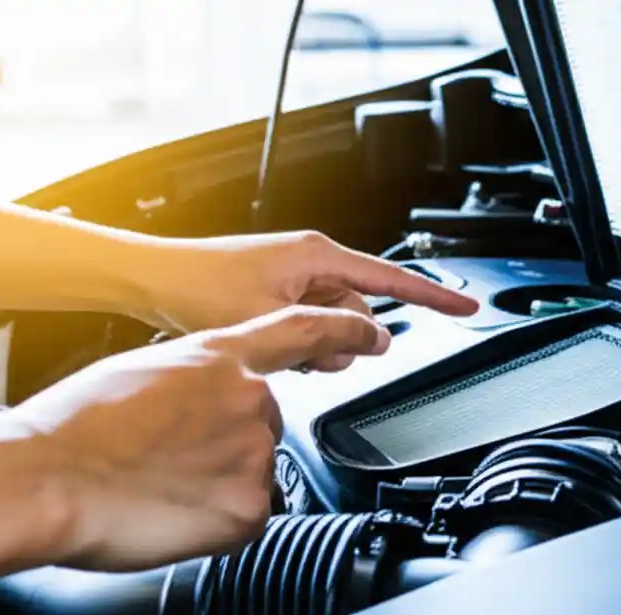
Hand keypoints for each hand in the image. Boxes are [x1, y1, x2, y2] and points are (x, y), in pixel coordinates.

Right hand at [7, 305, 388, 570]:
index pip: (301, 332)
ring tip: (159, 486)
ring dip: (217, 484)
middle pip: (263, 426)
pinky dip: (214, 522)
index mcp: (218, 356)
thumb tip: (200, 409)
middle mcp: (249, 398)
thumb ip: (193, 385)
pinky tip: (172, 512)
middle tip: (169, 462)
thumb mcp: (142, 376)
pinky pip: (246, 517)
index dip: (342, 332)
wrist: (49, 477)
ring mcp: (254, 453)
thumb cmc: (74, 428)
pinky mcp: (251, 508)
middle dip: (226, 446)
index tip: (371, 333)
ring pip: (251, 474)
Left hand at [133, 230, 477, 369]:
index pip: (394, 278)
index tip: (468, 307)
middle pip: (359, 313)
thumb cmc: (199, 287)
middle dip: (342, 341)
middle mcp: (312, 262)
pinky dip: (296, 345)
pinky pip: (308, 326)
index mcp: (319, 256)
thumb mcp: (274, 317)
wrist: (152, 281)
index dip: (435, 297)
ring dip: (314, 348)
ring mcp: (295, 278)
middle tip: (304, 353)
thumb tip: (374, 340)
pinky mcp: (277, 293)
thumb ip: (330, 331)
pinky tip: (266, 348)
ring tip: (273, 347)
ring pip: (332, 325)